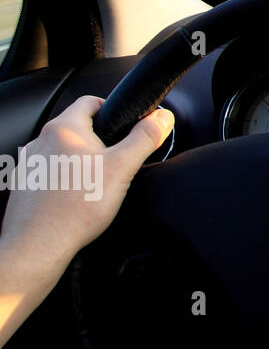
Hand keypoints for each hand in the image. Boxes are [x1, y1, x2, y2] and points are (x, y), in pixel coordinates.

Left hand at [0, 95, 173, 279]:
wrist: (39, 247)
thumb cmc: (75, 209)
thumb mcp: (123, 168)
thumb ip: (145, 138)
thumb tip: (163, 117)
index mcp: (64, 129)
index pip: (91, 101)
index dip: (113, 110)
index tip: (125, 127)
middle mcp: (40, 142)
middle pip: (77, 128)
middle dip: (99, 142)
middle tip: (115, 163)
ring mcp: (29, 165)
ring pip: (63, 152)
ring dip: (80, 162)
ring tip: (95, 186)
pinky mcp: (24, 186)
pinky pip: (50, 173)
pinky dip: (64, 181)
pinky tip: (76, 200)